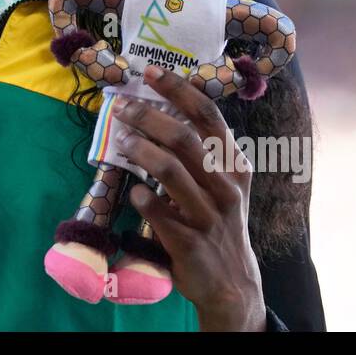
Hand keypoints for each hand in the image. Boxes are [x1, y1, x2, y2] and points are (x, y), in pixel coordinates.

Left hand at [111, 65, 267, 331]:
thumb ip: (201, 152)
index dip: (179, 90)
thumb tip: (160, 109)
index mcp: (233, 165)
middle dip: (149, 117)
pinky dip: (143, 200)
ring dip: (142, 152)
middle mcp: (225, 185)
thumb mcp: (223, 183)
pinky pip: (160, 213)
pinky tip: (133, 195)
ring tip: (122, 143)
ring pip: (171, 172)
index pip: (208, 116)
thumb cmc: (218, 222)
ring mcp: (209, 215)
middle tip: (123, 108)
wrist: (231, 282)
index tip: (150, 73)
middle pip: (185, 138)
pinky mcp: (190, 242)